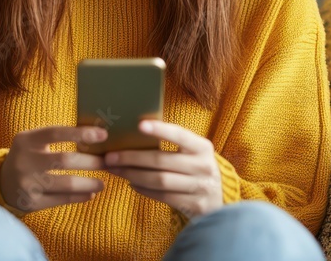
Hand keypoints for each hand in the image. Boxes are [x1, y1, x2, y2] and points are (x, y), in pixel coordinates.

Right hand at [0, 125, 108, 214]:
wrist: (2, 183)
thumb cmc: (28, 157)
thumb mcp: (33, 141)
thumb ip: (57, 137)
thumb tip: (95, 136)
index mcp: (26, 140)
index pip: (56, 132)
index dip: (81, 133)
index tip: (103, 135)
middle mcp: (25, 161)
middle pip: (65, 160)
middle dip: (91, 162)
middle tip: (107, 163)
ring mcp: (27, 183)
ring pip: (66, 184)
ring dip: (89, 184)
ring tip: (102, 183)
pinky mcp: (31, 202)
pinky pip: (61, 200)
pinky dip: (79, 197)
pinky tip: (90, 194)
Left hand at [102, 119, 222, 220]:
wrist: (220, 199)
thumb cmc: (197, 169)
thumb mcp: (193, 153)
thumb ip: (174, 143)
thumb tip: (136, 132)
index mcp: (203, 147)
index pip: (179, 135)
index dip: (160, 130)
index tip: (139, 124)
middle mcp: (203, 166)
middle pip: (161, 161)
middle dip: (132, 158)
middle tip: (110, 156)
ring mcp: (200, 187)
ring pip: (159, 180)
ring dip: (133, 175)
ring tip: (116, 170)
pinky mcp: (194, 205)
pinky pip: (162, 196)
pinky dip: (144, 189)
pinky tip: (131, 183)